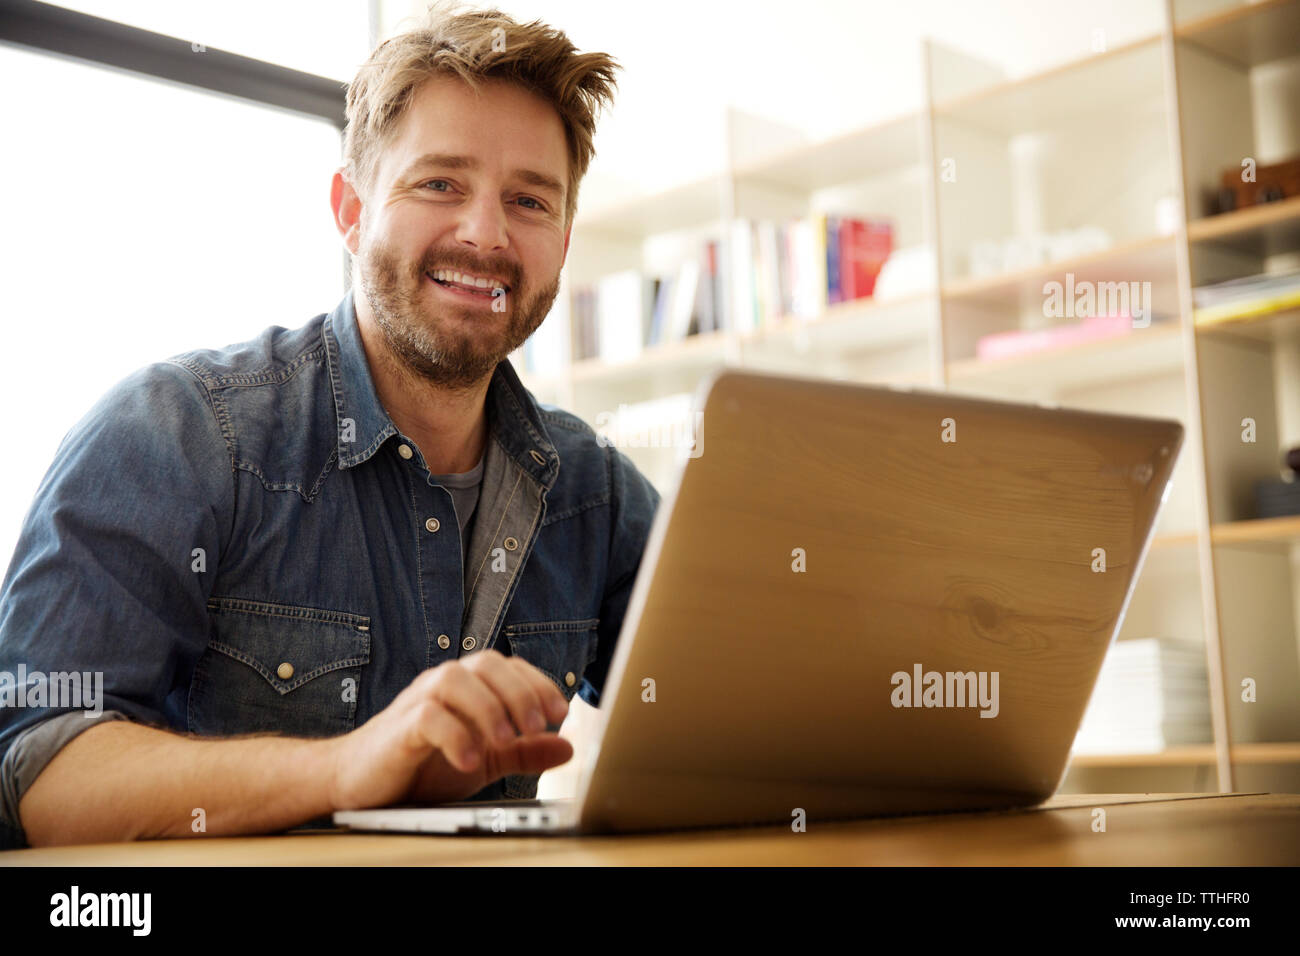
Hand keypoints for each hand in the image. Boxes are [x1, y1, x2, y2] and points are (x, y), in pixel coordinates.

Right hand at [326, 649, 571, 809]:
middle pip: (486, 664)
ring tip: (506, 741)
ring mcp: (418, 701)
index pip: (509, 667)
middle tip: (537, 727)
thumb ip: (524, 752)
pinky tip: (470, 761)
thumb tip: (567, 746)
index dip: (538, 684)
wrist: (363, 783)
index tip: (561, 713)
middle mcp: (444, 684)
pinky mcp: (398, 728)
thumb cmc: (424, 764)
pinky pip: (426, 716)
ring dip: (488, 708)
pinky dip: (454, 735)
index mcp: (468, 686)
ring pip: (455, 679)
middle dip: (518, 692)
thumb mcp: (486, 758)